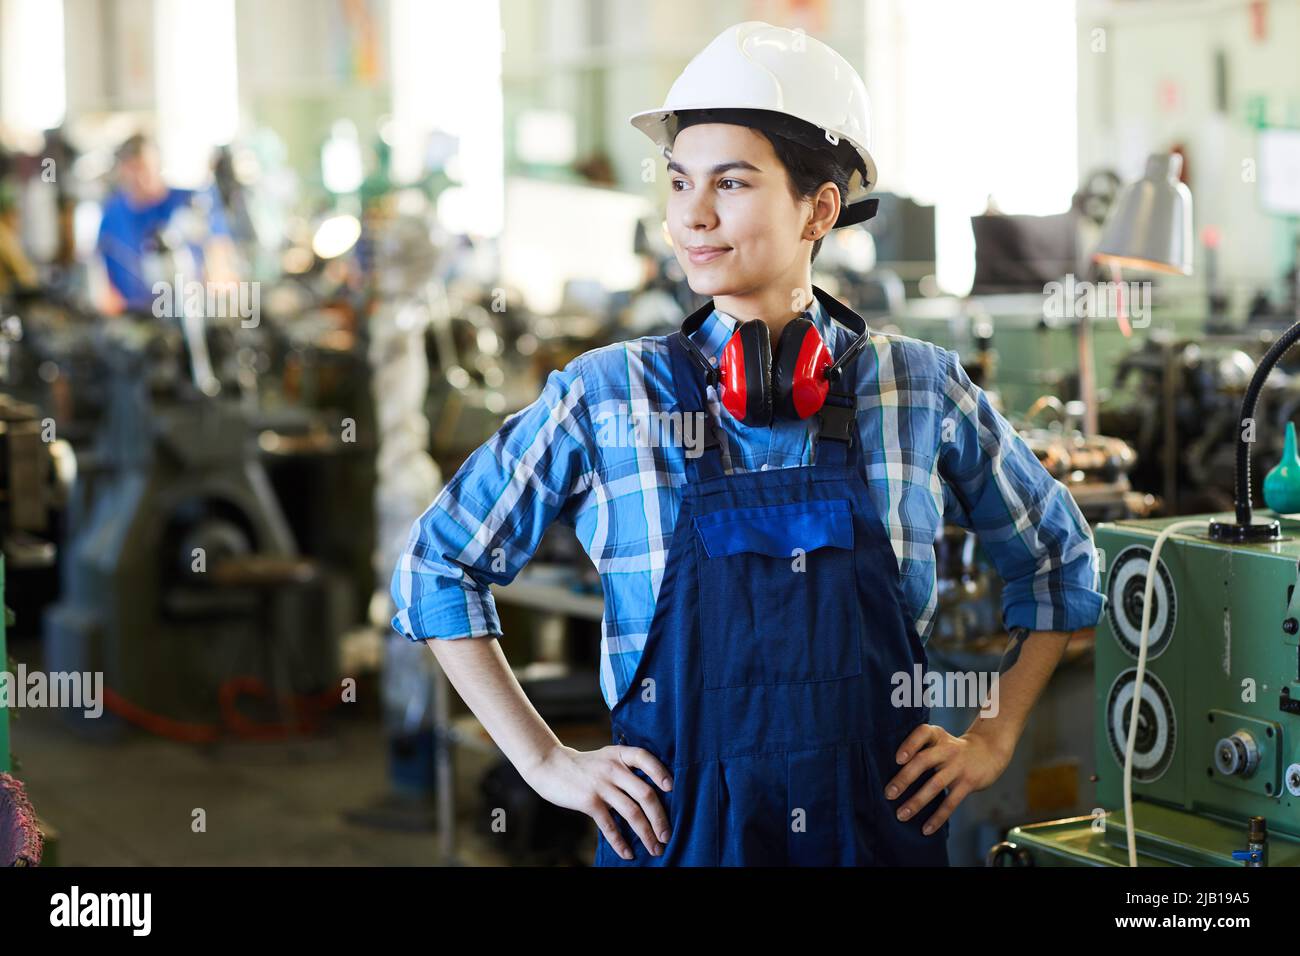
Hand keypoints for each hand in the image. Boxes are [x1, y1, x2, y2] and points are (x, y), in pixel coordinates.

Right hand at [520, 743, 673, 859]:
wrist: (549, 766)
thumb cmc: (583, 766)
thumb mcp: (606, 758)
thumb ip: (626, 769)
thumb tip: (655, 794)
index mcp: (619, 754)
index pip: (645, 758)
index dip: (660, 772)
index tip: (672, 789)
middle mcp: (613, 768)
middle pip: (645, 793)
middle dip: (659, 818)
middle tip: (667, 835)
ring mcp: (601, 785)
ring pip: (632, 812)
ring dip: (646, 833)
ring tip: (655, 848)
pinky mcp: (589, 801)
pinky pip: (610, 825)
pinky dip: (621, 842)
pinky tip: (628, 853)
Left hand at [883, 723, 1012, 835]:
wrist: (987, 751)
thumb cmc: (951, 748)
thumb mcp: (938, 740)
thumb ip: (919, 749)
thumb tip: (891, 774)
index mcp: (937, 736)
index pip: (922, 733)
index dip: (909, 745)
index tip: (897, 759)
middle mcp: (947, 749)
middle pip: (923, 761)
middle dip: (904, 778)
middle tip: (889, 795)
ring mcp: (958, 766)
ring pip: (935, 785)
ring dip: (917, 802)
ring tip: (901, 815)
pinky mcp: (968, 783)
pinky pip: (951, 802)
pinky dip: (937, 817)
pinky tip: (926, 829)